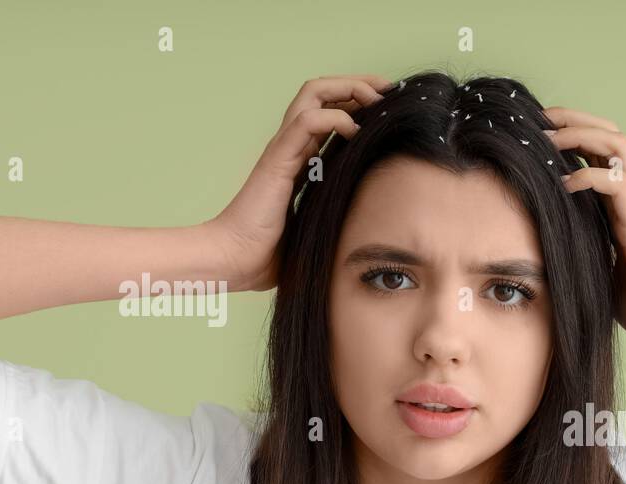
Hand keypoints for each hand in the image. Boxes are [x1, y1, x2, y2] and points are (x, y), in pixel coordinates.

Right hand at [203, 74, 392, 291]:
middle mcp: (290, 144)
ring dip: (349, 89)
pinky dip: (335, 118)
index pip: (328, 109)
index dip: (358, 99)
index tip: (390, 104)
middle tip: (389, 89)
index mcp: (300, 155)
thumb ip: (339, 210)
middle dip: (358, 83)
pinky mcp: (277, 161)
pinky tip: (356, 132)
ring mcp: (282, 149)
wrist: (235, 260)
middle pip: (322, 90)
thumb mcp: (320, 223)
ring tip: (377, 100)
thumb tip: (377, 222)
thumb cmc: (272, 251)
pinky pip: (306, 122)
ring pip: (313, 94)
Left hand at [543, 106, 625, 352]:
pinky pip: (616, 182)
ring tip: (550, 139)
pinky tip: (565, 185)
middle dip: (574, 120)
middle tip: (541, 118)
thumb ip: (583, 249)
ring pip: (616, 146)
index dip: (573, 136)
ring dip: (581, 135)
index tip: (540, 134)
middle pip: (610, 135)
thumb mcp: (600, 269)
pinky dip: (588, 176)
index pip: (601, 154)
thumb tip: (547, 249)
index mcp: (623, 207)